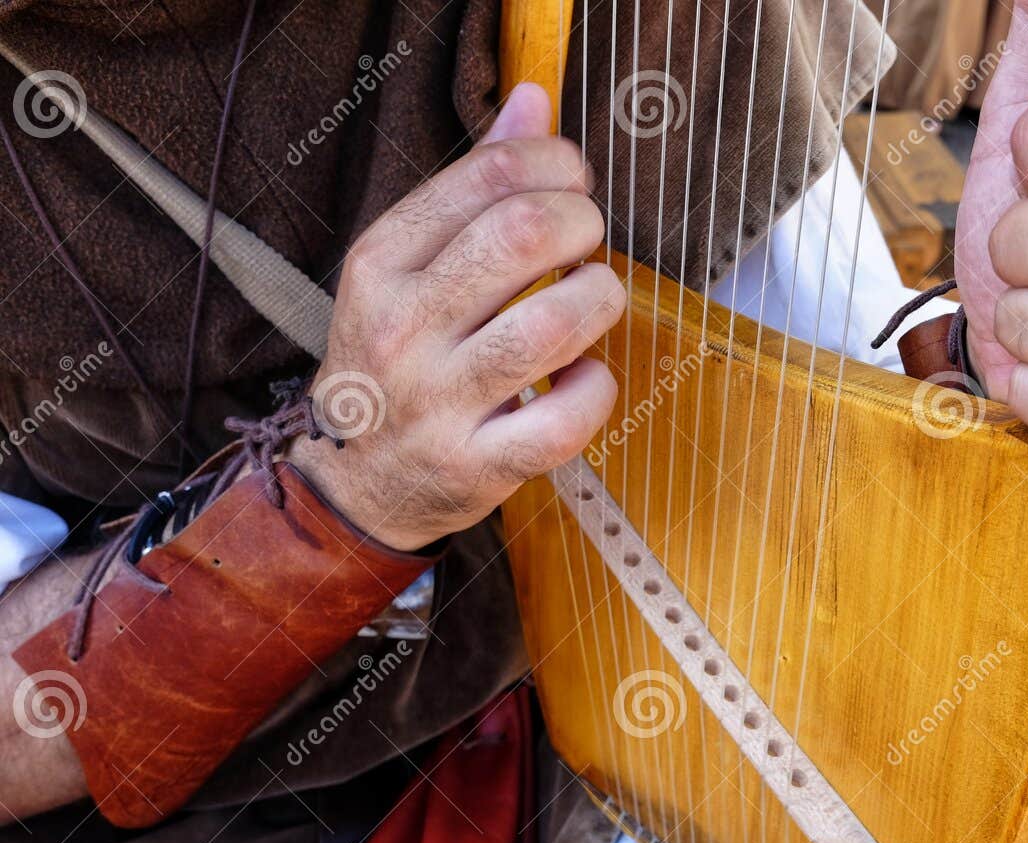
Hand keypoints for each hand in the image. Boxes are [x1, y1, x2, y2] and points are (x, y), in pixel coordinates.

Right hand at [289, 83, 624, 550]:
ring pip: (553, 324)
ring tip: (593, 300)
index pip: (488, 177)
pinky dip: (597, 388)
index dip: (556, 164)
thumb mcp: (408, 265)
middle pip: (525, 236)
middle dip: (584, 224)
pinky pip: (568, 416)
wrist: (354, 483)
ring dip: (600, 298)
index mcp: (381, 262)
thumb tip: (535, 102)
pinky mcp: (478, 465)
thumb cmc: (398, 359)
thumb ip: (474, 184)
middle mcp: (403, 328)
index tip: (572, 182)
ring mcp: (439, 402)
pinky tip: (583, 376)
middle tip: (587, 241)